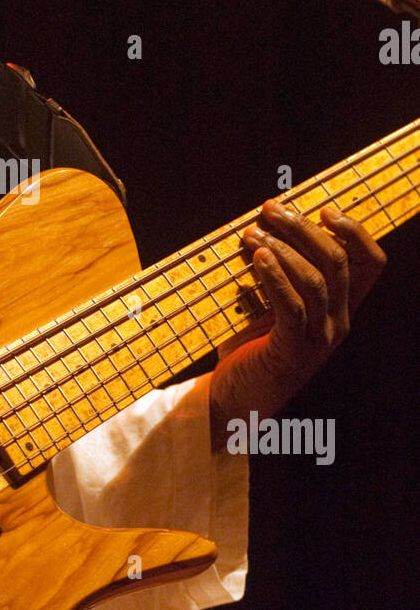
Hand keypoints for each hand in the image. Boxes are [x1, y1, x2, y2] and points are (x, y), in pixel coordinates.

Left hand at [209, 200, 385, 449]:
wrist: (237, 399)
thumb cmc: (255, 347)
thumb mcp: (278, 306)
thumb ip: (286, 274)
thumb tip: (270, 225)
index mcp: (342, 308)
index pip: (372, 264)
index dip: (356, 232)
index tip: (325, 209)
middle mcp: (339, 321)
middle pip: (337, 262)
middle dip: (303, 228)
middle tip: (270, 210)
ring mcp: (320, 338)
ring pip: (315, 280)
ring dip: (282, 248)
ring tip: (252, 233)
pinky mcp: (293, 351)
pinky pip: (291, 306)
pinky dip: (275, 277)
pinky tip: (257, 257)